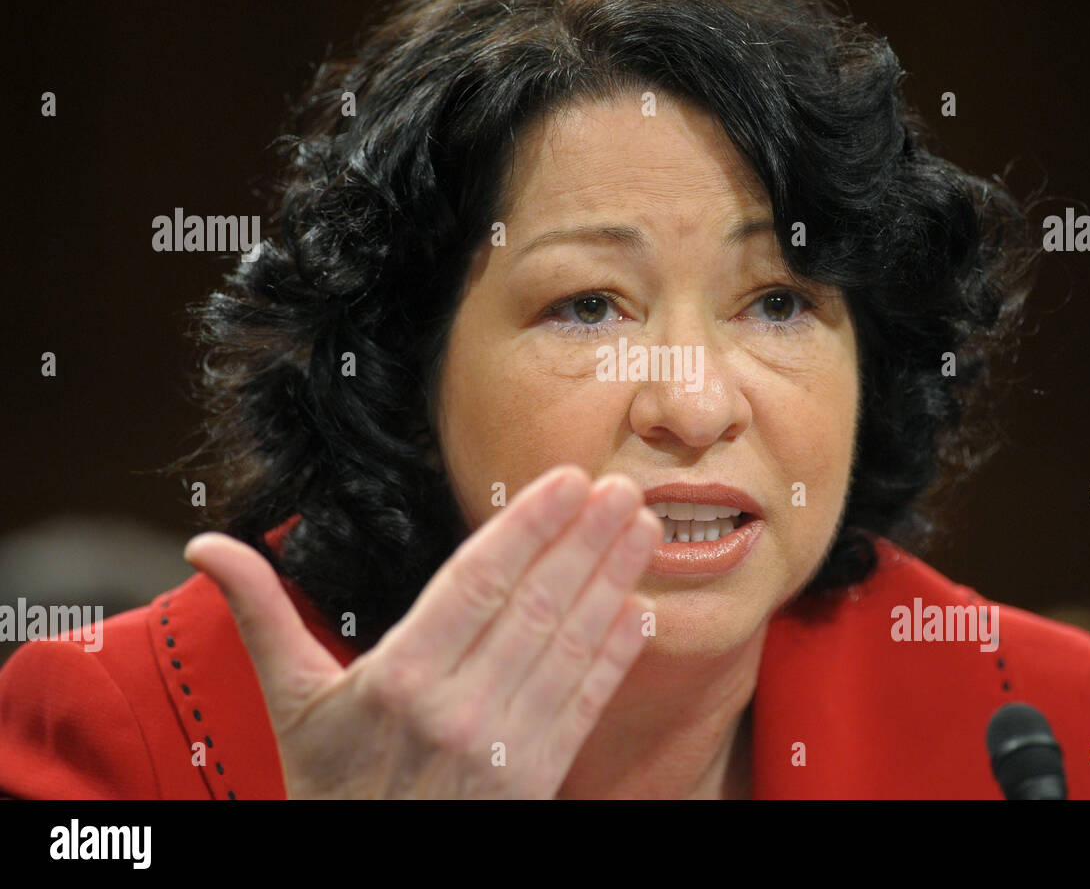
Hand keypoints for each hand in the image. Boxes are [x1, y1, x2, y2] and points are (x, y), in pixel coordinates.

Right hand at [183, 465, 660, 797]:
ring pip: (567, 646)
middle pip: (534, 605)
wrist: (365, 877)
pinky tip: (639, 611)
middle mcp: (457, 709)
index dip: (528, 526)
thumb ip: (262, 615)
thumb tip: (206, 544)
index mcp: (397, 679)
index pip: (477, 583)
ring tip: (643, 528)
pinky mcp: (535, 782)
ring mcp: (502, 748)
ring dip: (612, 581)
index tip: (567, 480)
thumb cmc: (328, 787)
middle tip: (622, 486)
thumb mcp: (289, 702)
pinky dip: (615, 656)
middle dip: (585, 540)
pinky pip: (584, 706)